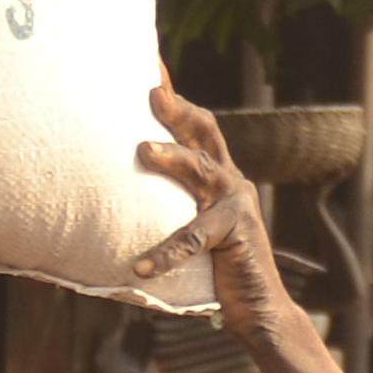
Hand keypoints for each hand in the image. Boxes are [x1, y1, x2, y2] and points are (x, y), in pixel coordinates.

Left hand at [130, 80, 295, 342]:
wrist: (256, 307)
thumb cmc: (214, 266)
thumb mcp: (188, 225)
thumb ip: (165, 204)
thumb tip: (117, 187)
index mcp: (218, 176)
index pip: (195, 126)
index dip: (174, 96)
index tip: (150, 65)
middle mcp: (230, 182)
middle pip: (205, 133)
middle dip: (179, 109)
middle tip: (151, 90)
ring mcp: (236, 206)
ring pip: (201, 172)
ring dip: (172, 157)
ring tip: (143, 149)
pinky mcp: (236, 236)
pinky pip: (193, 240)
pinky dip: (164, 253)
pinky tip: (140, 267)